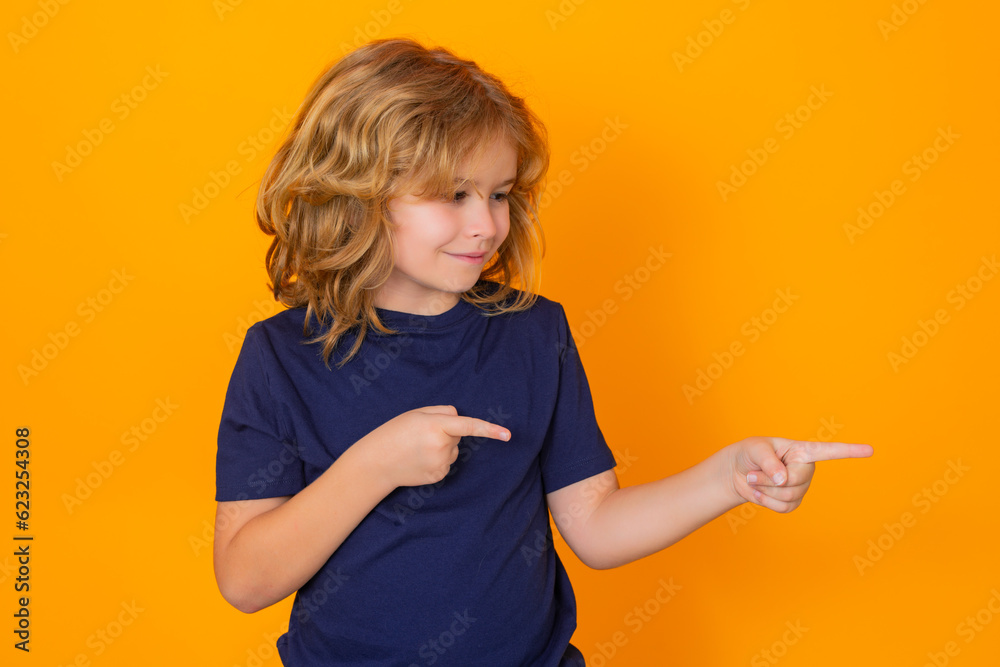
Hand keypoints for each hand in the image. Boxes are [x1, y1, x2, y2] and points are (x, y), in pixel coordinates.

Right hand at [358, 405, 510, 488]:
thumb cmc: (395, 433)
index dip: (490, 430)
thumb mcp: (417, 413)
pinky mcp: (439, 476)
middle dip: (446, 433)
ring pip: (453, 450)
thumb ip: (443, 411)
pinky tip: (420, 460)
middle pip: (458, 435)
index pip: (468, 426)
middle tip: (420, 435)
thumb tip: (461, 420)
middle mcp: (441, 445)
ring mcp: (441, 463)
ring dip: (441, 447)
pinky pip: (446, 463)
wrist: (377, 462)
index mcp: (436, 425)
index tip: (508, 435)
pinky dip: (437, 460)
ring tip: (417, 449)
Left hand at [726, 436, 873, 512]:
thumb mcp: (755, 449)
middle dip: (769, 480)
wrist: (737, 472)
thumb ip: (769, 461)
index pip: (829, 451)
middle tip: (754, 473)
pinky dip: (765, 502)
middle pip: (795, 481)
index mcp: (802, 450)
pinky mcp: (793, 502)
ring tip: (755, 479)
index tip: (870, 450)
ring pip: (788, 496)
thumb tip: (784, 479)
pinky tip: (759, 492)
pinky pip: (783, 508)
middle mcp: (806, 469)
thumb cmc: (749, 454)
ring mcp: (801, 487)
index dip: (849, 451)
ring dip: (765, 490)